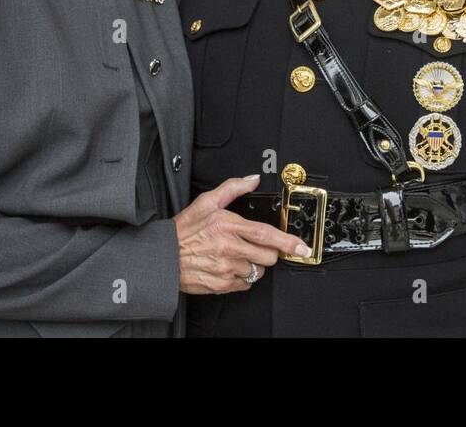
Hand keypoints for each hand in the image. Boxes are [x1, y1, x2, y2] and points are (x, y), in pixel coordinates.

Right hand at [174, 174, 310, 294]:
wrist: (164, 256)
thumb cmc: (184, 230)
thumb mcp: (206, 201)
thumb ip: (233, 188)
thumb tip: (252, 179)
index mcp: (229, 226)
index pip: (267, 235)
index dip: (288, 242)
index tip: (302, 247)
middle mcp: (230, 249)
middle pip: (268, 256)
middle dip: (268, 252)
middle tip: (255, 246)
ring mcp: (227, 269)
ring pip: (258, 271)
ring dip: (253, 264)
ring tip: (236, 255)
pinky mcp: (222, 285)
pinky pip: (245, 284)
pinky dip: (241, 277)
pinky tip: (229, 266)